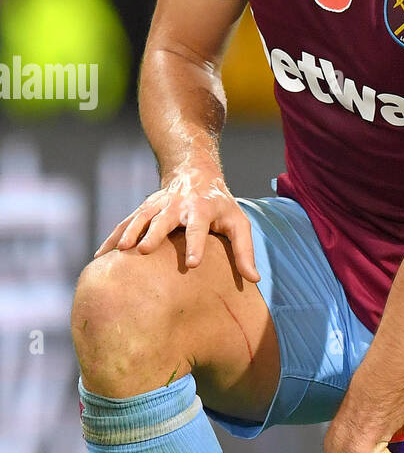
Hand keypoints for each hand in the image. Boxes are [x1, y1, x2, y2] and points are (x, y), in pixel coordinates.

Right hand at [94, 162, 259, 281]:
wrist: (195, 173)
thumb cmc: (221, 206)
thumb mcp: (238, 223)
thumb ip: (244, 251)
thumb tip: (254, 280)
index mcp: (202, 209)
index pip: (198, 228)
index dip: (195, 245)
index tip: (192, 264)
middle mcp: (177, 205)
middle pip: (163, 220)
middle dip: (153, 234)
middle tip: (142, 251)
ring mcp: (157, 205)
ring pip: (140, 218)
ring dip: (128, 233)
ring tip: (119, 252)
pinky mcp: (144, 209)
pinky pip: (125, 223)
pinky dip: (113, 237)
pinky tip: (100, 255)